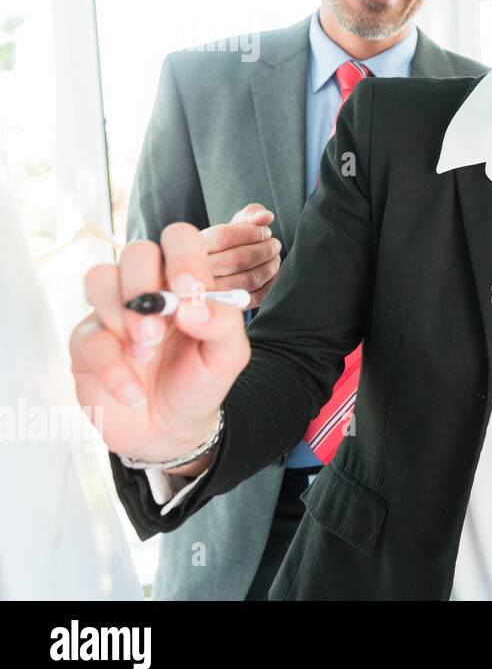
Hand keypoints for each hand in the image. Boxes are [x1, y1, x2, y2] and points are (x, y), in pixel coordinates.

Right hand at [69, 222, 250, 464]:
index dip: (183, 255)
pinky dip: (113, 368)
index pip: (179, 239)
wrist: (169, 429)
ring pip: (99, 277)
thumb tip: (195, 306)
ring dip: (123, 314)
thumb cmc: (198, 381)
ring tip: (145, 353)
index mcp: (185, 283)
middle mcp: (147, 288)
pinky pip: (88, 337)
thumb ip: (225, 325)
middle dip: (145, 285)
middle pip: (136, 252)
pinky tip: (133, 392)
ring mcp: (113, 311)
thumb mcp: (228, 356)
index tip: (189, 290)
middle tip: (159, 329)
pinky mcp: (87, 342)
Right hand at [203, 202, 279, 307]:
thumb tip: (265, 216)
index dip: (251, 232)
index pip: (223, 236)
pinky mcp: (229, 307)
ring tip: (274, 256)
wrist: (214, 275)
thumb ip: (249, 216)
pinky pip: (256, 296)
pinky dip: (270, 283)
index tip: (265, 231)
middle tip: (274, 244)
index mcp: (194, 247)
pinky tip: (271, 272)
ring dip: (270, 265)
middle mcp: (198, 272)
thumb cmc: (225, 246)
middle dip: (264, 249)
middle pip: (238, 259)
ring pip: (248, 279)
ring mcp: (212, 293)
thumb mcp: (233, 226)